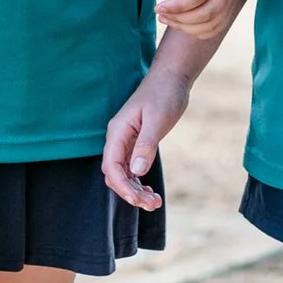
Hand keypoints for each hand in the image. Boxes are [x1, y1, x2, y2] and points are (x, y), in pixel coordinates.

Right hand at [103, 64, 186, 208]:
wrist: (171, 78)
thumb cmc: (164, 95)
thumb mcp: (158, 120)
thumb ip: (146, 145)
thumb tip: (136, 171)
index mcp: (118, 132)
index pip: (111, 166)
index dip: (122, 186)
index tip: (138, 200)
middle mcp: (117, 138)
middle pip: (115, 174)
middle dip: (130, 192)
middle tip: (152, 204)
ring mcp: (125, 142)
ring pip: (123, 174)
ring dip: (136, 190)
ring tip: (154, 202)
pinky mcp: (136, 143)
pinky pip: (131, 168)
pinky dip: (139, 182)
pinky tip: (150, 191)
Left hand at [155, 0, 234, 42]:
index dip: (177, 6)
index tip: (157, 6)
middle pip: (208, 13)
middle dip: (180, 19)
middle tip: (159, 12)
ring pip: (212, 25)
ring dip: (187, 28)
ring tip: (165, 18)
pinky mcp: (229, 4)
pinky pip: (216, 27)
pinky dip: (196, 30)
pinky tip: (179, 22)